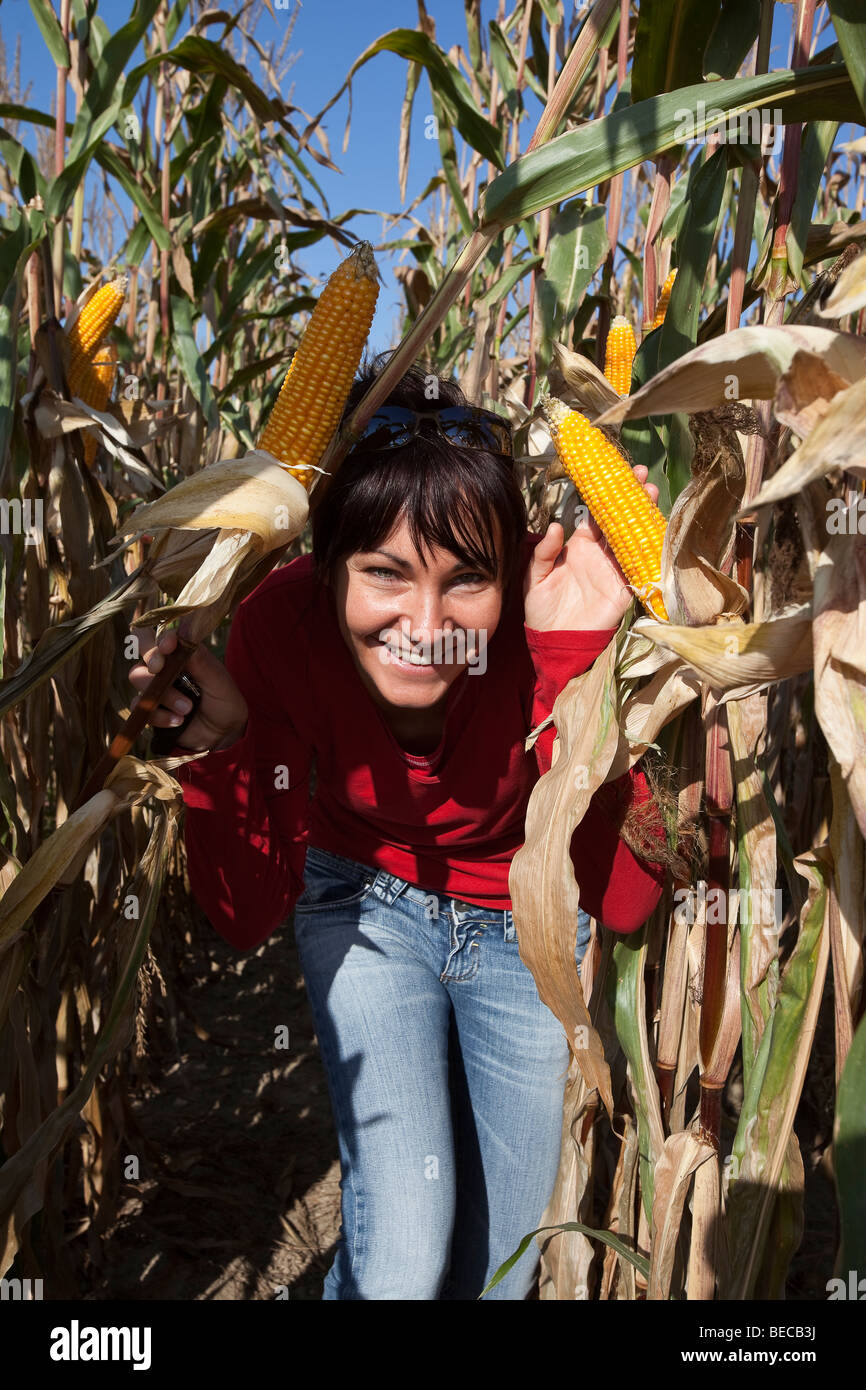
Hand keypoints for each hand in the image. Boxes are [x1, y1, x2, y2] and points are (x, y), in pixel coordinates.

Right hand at [128, 626, 247, 751]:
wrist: (223, 733)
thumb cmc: (223, 701)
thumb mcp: (218, 680)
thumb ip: (200, 661)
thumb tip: (182, 638)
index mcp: (181, 654)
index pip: (160, 636)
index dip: (158, 637)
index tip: (167, 646)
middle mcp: (164, 667)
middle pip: (141, 653)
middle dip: (150, 659)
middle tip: (159, 669)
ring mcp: (154, 688)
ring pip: (138, 679)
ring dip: (164, 694)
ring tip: (188, 708)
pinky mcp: (150, 710)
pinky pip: (141, 708)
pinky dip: (160, 716)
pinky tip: (179, 721)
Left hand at [524, 465, 659, 631]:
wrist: (554, 641)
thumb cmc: (542, 609)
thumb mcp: (535, 577)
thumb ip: (544, 552)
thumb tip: (556, 526)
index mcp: (580, 547)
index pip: (597, 515)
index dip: (605, 496)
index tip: (613, 475)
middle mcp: (600, 555)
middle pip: (619, 521)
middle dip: (631, 497)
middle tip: (639, 474)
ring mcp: (615, 570)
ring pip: (633, 537)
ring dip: (643, 515)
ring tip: (650, 492)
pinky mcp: (625, 588)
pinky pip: (639, 565)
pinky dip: (648, 548)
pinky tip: (655, 529)